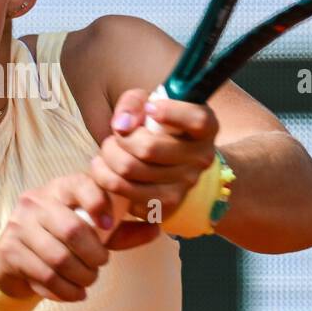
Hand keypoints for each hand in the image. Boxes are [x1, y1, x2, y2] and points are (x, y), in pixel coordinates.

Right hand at [0, 173, 157, 302]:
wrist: (13, 258)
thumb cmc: (62, 239)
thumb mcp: (93, 231)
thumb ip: (123, 230)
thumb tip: (156, 229)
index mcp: (60, 188)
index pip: (81, 185)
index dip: (99, 204)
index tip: (109, 226)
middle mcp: (36, 201)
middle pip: (73, 230)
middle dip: (94, 255)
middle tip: (101, 265)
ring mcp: (18, 225)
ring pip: (58, 258)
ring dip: (82, 276)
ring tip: (88, 280)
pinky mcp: (9, 251)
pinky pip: (44, 276)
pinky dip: (66, 290)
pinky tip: (75, 292)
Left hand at [87, 88, 219, 225]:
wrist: (170, 163)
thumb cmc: (156, 127)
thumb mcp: (148, 103)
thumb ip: (133, 103)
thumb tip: (122, 125)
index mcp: (205, 129)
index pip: (197, 121)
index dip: (170, 113)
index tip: (149, 108)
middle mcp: (200, 159)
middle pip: (148, 148)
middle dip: (119, 139)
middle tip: (115, 136)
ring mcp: (185, 186)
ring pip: (130, 171)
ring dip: (107, 159)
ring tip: (107, 152)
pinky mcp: (166, 207)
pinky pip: (124, 195)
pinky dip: (106, 180)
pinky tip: (110, 171)